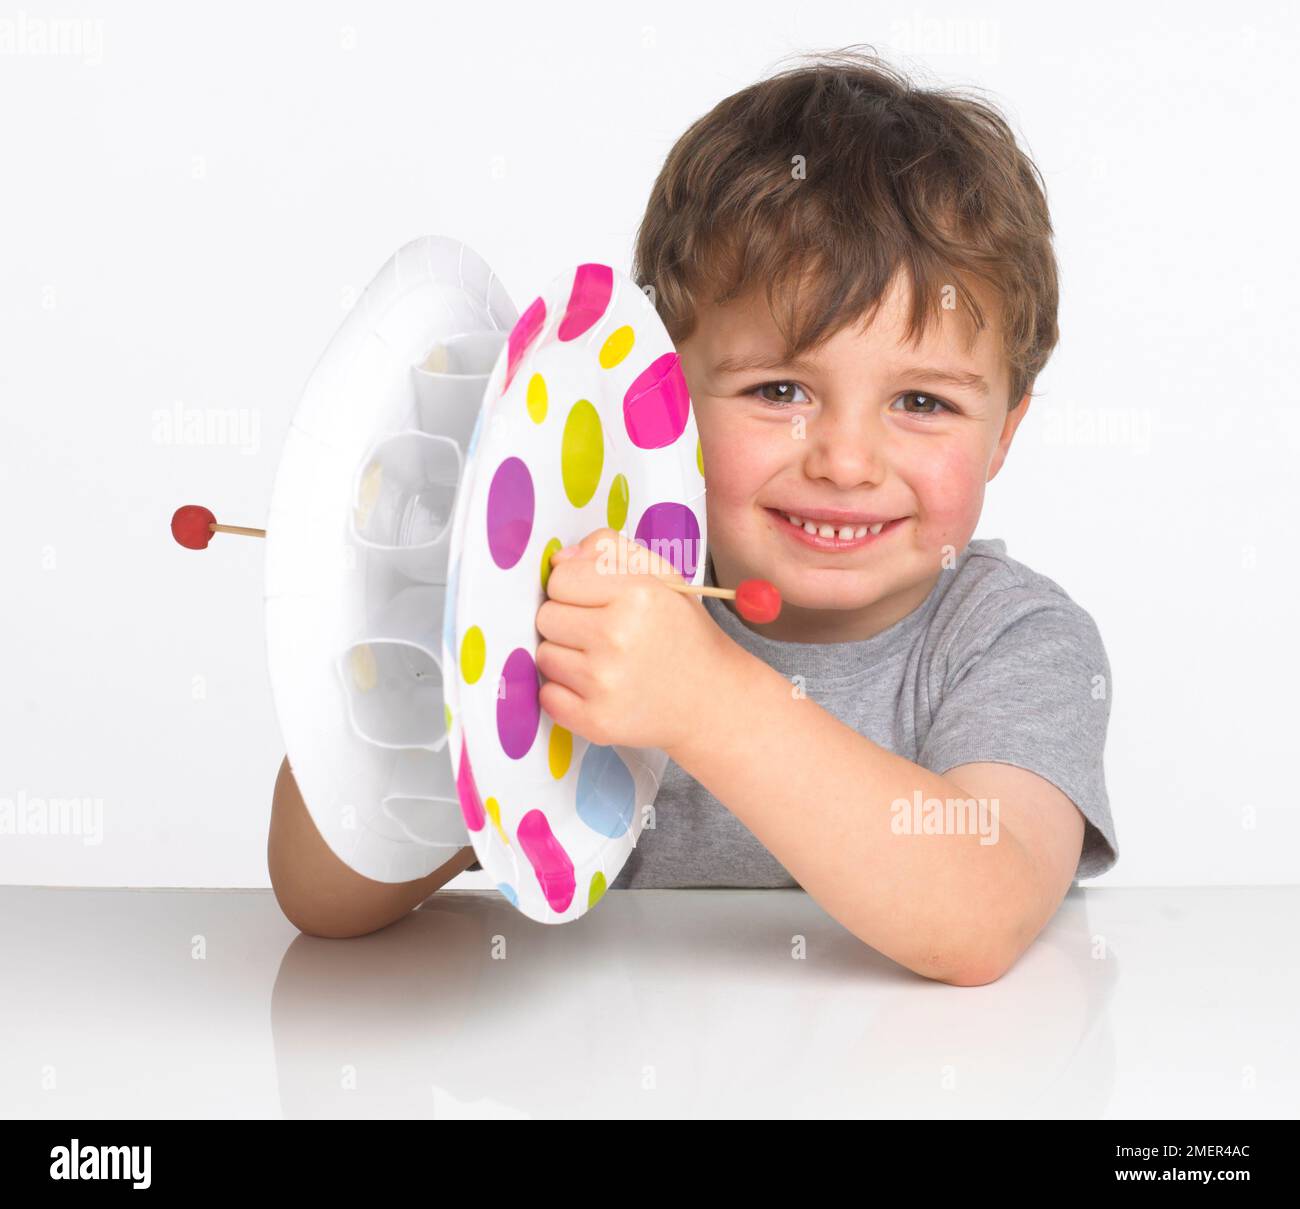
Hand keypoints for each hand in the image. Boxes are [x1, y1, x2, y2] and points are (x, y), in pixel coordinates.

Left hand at [535, 527, 726, 751]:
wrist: (710, 698)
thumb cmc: (681, 632)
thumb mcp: (661, 576)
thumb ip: (610, 550)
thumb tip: (559, 560)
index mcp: (637, 594)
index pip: (560, 579)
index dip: (574, 587)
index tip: (595, 600)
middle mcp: (619, 637)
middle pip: (546, 617)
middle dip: (567, 620)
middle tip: (600, 631)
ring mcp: (605, 684)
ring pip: (544, 656)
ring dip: (566, 656)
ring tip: (602, 660)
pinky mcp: (596, 721)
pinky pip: (547, 696)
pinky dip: (565, 693)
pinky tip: (596, 687)